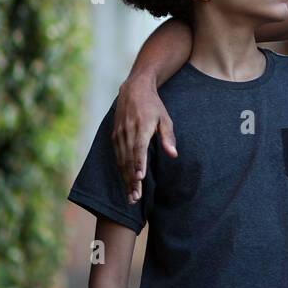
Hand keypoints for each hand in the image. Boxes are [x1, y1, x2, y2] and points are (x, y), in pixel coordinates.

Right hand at [112, 75, 176, 203]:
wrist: (133, 90)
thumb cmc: (153, 106)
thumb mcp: (165, 118)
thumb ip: (168, 137)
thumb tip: (173, 154)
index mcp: (141, 126)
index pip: (138, 148)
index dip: (139, 163)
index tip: (139, 178)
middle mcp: (127, 131)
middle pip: (128, 159)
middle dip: (131, 180)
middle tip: (135, 198)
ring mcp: (118, 134)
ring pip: (121, 160)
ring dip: (125, 179)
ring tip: (130, 196)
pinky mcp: (114, 136)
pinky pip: (117, 156)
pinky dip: (121, 171)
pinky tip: (125, 183)